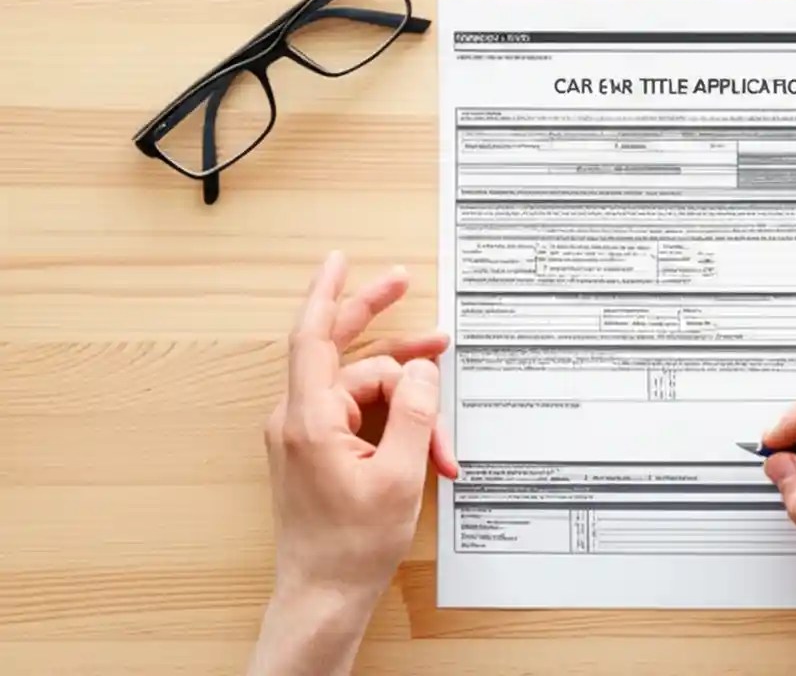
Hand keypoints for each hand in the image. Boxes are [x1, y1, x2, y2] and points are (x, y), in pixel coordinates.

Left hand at [249, 251, 455, 675]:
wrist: (324, 594)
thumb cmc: (352, 546)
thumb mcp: (401, 476)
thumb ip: (414, 413)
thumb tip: (420, 369)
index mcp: (309, 421)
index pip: (313, 337)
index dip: (328, 292)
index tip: (339, 259)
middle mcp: (297, 420)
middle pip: (340, 351)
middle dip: (377, 318)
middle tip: (405, 284)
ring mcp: (304, 435)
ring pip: (359, 387)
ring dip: (403, 391)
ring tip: (440, 393)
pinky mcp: (314, 450)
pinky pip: (355, 412)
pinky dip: (391, 417)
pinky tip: (424, 434)